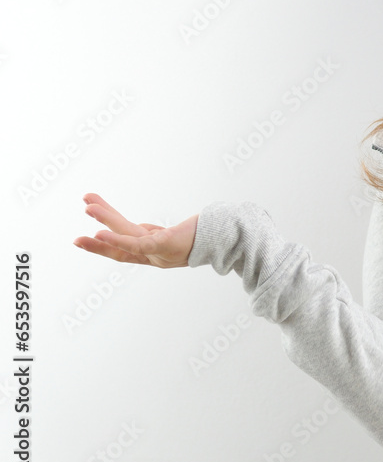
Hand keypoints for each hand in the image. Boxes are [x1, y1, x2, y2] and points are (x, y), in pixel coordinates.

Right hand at [73, 193, 198, 268]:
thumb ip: (155, 233)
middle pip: (120, 242)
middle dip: (98, 236)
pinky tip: (102, 234)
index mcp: (153, 250)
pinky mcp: (164, 246)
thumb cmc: (202, 237)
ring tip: (88, 208)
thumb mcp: (174, 235)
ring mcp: (157, 251)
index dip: (106, 241)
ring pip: (126, 235)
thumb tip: (139, 227)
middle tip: (79, 223)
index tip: (90, 234)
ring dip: (106, 221)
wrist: (224, 240)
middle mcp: (152, 253)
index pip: (124, 245)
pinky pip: (136, 245)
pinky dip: (117, 241)